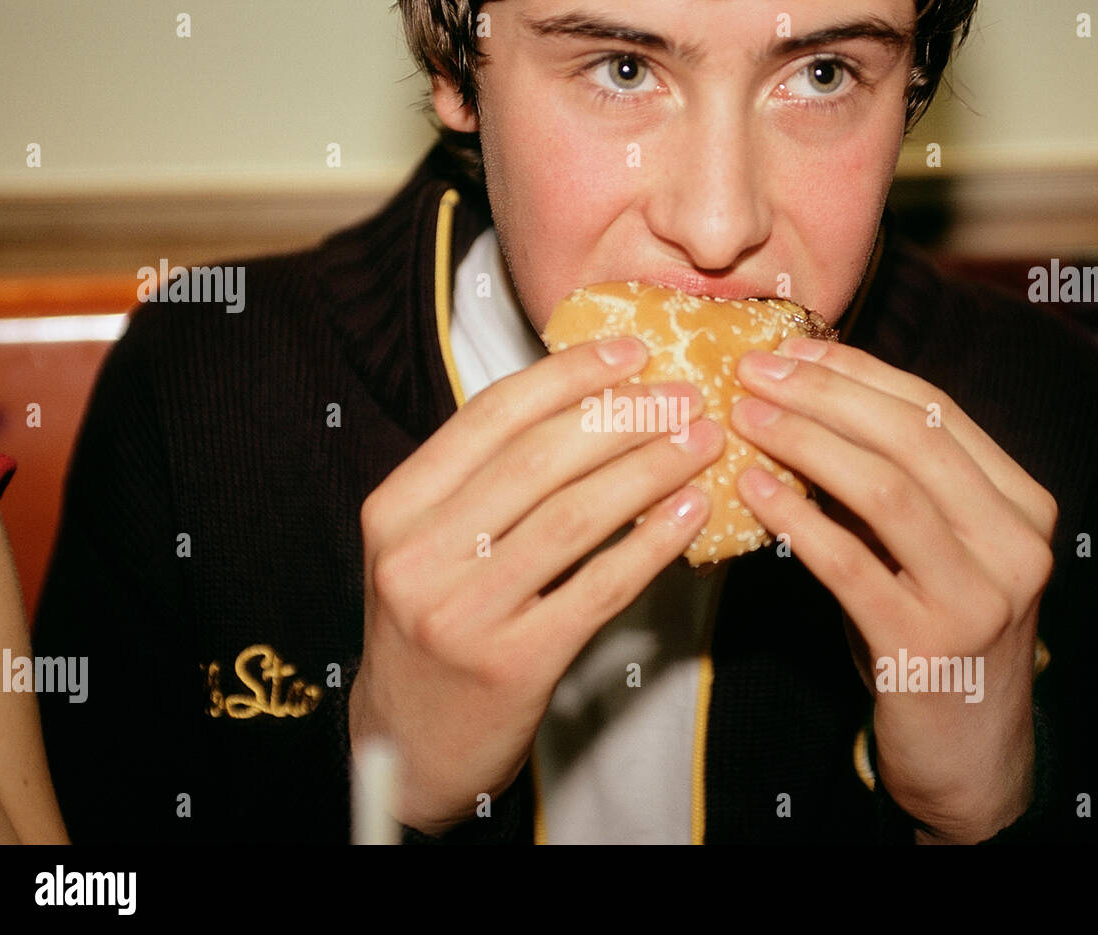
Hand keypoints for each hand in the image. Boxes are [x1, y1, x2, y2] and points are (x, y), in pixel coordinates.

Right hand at [350, 336, 723, 835]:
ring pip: (575, 516)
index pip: (492, 415)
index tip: (631, 353)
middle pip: (540, 457)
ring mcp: (463, 611)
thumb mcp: (426, 546)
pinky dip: (651, 545)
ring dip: (650, 470)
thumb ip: (481, 483)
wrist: (408, 744)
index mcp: (396, 508)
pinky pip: (598, 587)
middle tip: (685, 398)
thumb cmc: (431, 629)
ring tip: (701, 444)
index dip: (570, 375)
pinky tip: (690, 515)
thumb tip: (587, 406)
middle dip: (626, 416)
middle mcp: (420, 554)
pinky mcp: (513, 663)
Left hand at [729, 337, 1057, 842]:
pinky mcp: (929, 646)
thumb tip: (802, 404)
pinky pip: (850, 564)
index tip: (790, 350)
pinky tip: (753, 491)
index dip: (857, 372)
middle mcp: (1015, 543)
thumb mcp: (928, 552)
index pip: (936, 411)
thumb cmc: (933, 637)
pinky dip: (797, 519)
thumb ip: (890, 486)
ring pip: (887, 489)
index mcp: (1021, 504)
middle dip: (824, 393)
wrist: (969, 756)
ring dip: (805, 442)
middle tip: (753, 372)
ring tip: (744, 418)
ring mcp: (981, 596)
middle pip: (913, 437)